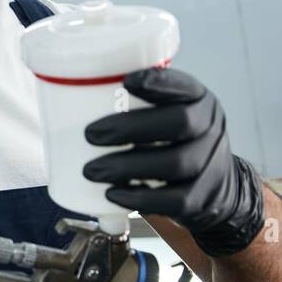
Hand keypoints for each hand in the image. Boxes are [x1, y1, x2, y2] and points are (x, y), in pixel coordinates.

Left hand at [82, 67, 264, 257]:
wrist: (217, 187)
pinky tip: (113, 195)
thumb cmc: (173, 142)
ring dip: (127, 167)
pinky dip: (139, 199)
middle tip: (90, 134)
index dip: (158, 82)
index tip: (126, 81)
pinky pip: (173, 200)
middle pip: (179, 123)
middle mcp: (210, 128)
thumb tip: (64, 95)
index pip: (184, 86)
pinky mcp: (201, 198)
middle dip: (130, 128)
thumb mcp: (166, 115)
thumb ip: (134, 104)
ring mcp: (210, 164)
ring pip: (174, 163)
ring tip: (91, 170)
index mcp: (198, 100)